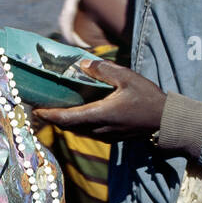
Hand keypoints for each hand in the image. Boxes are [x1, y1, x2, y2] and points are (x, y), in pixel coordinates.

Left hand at [33, 58, 166, 141]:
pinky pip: (87, 132)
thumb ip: (103, 70)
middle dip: (53, 118)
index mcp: (100, 114)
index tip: (35, 110)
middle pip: (69, 126)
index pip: (68, 118)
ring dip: (64, 122)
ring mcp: (106, 136)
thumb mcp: (127, 77)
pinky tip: (75, 115)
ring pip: (77, 131)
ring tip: (53, 111)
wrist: (166, 121)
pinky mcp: (112, 138)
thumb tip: (81, 65)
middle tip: (38, 107)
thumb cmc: (148, 98)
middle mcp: (100, 129)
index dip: (49, 115)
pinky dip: (76, 125)